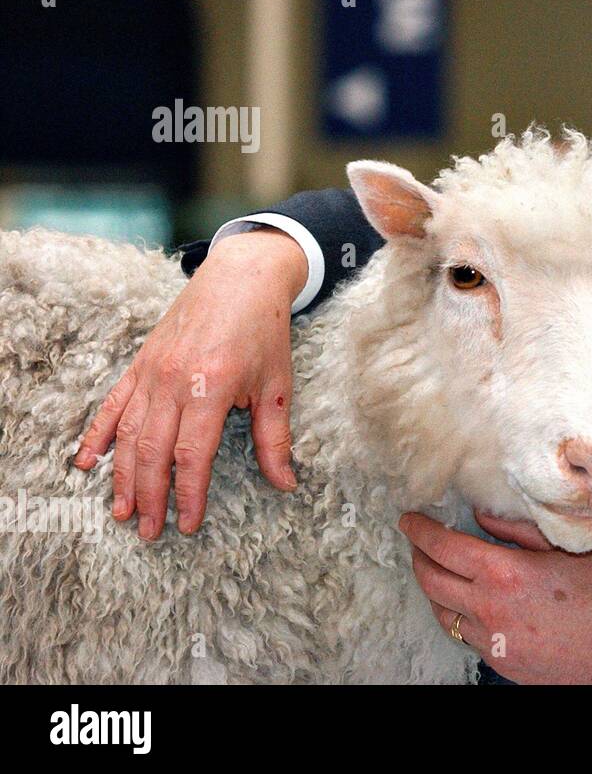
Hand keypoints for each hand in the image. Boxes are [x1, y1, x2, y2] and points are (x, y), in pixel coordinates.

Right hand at [73, 228, 306, 538]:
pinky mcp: (140, 363)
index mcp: (212, 386)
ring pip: (128, 434)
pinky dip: (98, 435)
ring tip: (122, 510)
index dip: (189, 494)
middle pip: (153, 451)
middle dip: (150, 496)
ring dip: (122, 476)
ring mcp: (152, 371)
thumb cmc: (264, 331)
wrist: (241, 277)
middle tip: (149, 531)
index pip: (192, 455)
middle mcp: (174, 380)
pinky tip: (87, 463)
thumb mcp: (278, 385)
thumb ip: (276, 438)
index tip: (189, 525)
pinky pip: (113, 405)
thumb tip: (286, 483)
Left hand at [399, 511, 591, 684]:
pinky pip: (465, 634)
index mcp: (504, 574)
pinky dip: (459, 613)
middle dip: (418, 556)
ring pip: (441, 612)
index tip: (410, 519)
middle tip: (418, 541)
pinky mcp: (498, 661)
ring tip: (440, 570)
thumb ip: (519, 530)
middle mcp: (488, 609)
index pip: (442, 547)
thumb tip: (482, 514)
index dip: (420, 530)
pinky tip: (471, 601)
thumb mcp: (567, 548)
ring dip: (434, 587)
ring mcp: (490, 640)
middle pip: (430, 580)